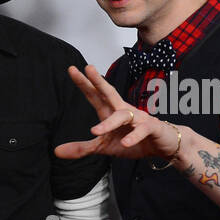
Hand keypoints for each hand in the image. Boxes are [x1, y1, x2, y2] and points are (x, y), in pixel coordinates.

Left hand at [54, 65, 181, 160]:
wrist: (163, 146)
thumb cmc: (132, 142)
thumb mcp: (104, 147)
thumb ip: (82, 148)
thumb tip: (56, 151)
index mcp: (110, 112)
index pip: (95, 95)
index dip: (84, 83)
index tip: (72, 69)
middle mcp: (123, 111)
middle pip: (110, 93)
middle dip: (99, 81)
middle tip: (89, 68)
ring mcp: (138, 118)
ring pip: (123, 115)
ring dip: (110, 122)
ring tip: (96, 131)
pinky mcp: (151, 128)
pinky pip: (142, 129)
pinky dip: (133, 136)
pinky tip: (125, 143)